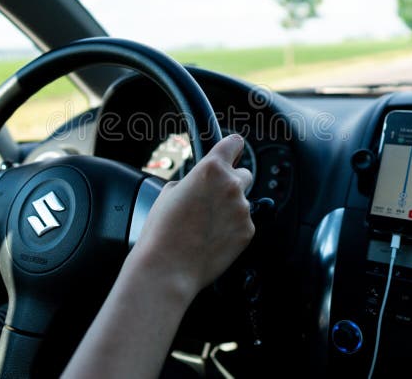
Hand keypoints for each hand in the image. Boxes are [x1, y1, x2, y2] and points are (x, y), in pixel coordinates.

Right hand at [131, 134, 254, 300]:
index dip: (232, 147)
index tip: (232, 151)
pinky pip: (244, 223)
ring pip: (242, 202)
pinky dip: (232, 228)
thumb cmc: (162, 231)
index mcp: (211, 169)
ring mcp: (243, 209)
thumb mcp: (169, 191)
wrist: (168, 267)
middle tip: (212, 199)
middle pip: (244, 174)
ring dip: (230, 209)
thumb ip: (192, 180)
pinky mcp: (248, 231)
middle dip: (231, 183)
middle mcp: (232, 185)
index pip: (234, 143)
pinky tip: (212, 238)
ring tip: (205, 225)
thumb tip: (200, 183)